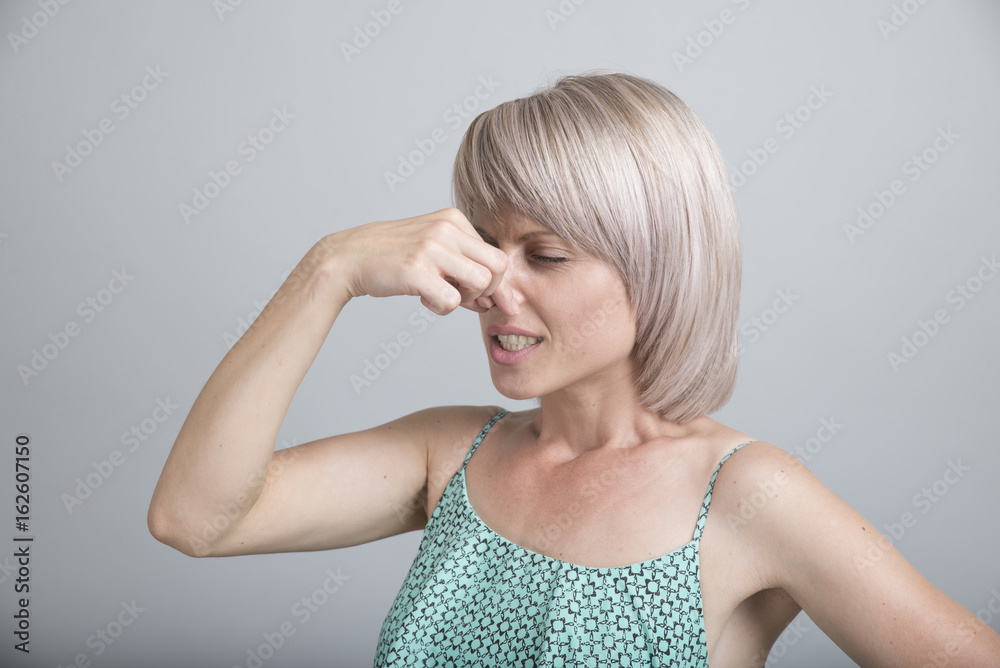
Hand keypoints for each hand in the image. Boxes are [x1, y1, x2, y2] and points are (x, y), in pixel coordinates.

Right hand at [329, 208, 517, 315]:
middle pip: (499, 266)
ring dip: (466, 299)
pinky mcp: (416, 270)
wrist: (349, 257)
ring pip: (481, 283)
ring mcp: (431, 248)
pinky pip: (452, 301)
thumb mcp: (433, 248)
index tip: (485, 300)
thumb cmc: (394, 257)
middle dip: (489, 290)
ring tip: (441, 295)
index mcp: (453, 219)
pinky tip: (423, 298)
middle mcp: (445, 229)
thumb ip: (465, 267)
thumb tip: (503, 299)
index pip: (496, 253)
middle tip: (464, 297)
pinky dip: (442, 308)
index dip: (495, 282)